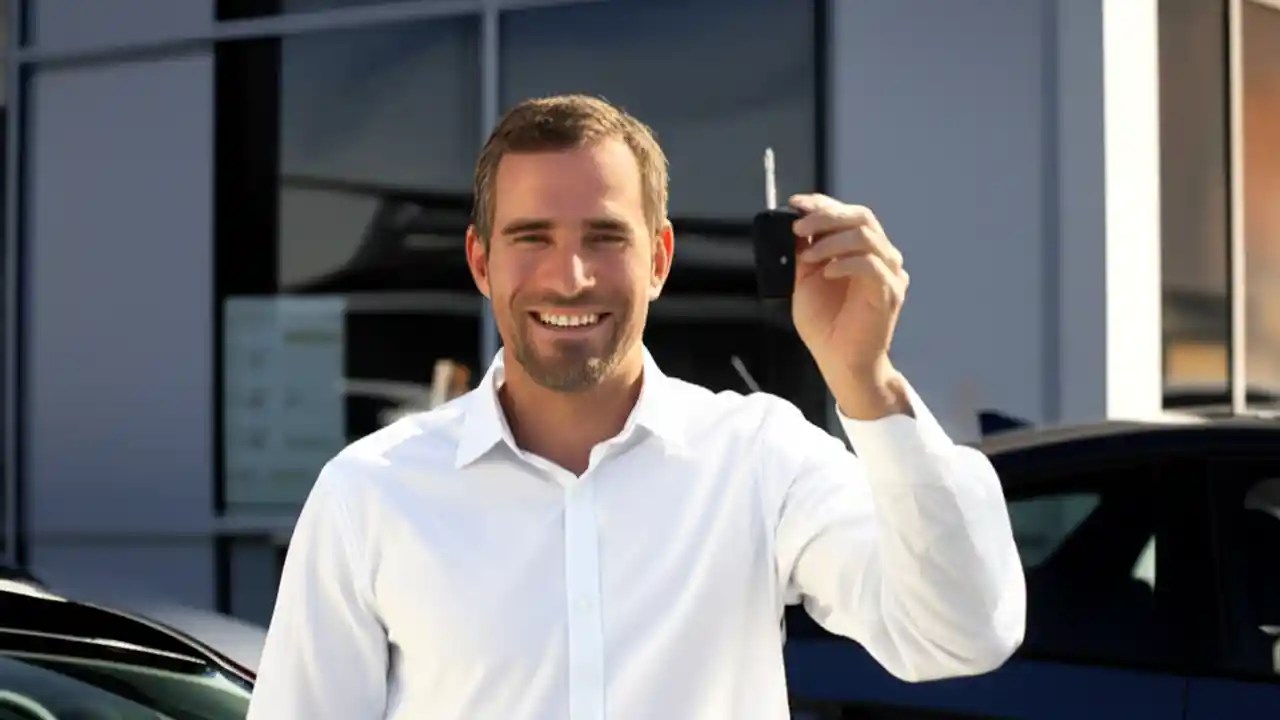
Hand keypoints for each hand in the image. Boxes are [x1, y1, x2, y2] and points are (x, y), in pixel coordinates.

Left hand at [789, 193, 910, 417]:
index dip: (823, 203)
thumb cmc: (825, 324)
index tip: (795, 204)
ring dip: (831, 242)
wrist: (839, 361)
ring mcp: (890, 273)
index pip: (849, 213)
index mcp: (862, 250)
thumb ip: (802, 252)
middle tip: (799, 227)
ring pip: (866, 236)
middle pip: (861, 217)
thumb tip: (792, 223)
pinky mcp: (890, 292)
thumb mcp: (804, 280)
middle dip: (826, 216)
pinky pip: (872, 265)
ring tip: (809, 258)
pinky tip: (826, 273)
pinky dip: (845, 263)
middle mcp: (881, 256)